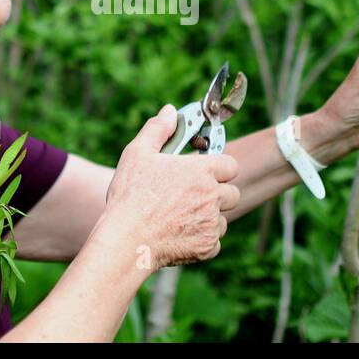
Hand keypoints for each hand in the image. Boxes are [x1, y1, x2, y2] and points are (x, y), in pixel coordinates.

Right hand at [104, 105, 240, 270]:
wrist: (127, 240)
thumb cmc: (130, 195)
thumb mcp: (138, 154)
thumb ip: (158, 129)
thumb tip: (170, 111)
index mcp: (202, 170)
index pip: (230, 165)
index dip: (218, 168)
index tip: (204, 172)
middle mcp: (213, 196)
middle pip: (232, 193)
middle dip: (217, 194)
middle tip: (192, 196)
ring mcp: (212, 223)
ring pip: (222, 219)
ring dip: (209, 218)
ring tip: (181, 217)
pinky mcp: (208, 247)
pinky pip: (214, 242)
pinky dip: (202, 240)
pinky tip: (180, 235)